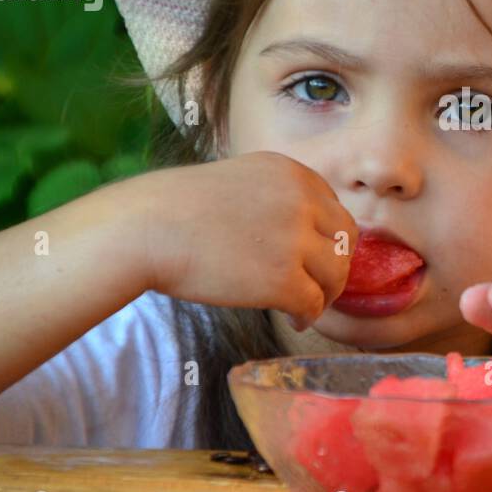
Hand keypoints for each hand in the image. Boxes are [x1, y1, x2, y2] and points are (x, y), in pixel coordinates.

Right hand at [128, 151, 357, 326]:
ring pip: (337, 274)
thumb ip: (275, 197)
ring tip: (305, 305)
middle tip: (318, 284)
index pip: (334, 208)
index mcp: (291, 172)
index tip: (316, 256)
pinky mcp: (283, 278)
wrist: (145, 229)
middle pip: (345, 239)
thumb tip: (302, 233)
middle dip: (336, 264)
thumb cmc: (176, 208)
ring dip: (326, 293)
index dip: (329, 237)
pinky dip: (307, 315)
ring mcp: (294, 239)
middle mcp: (301, 200)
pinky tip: (293, 319)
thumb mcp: (239, 180)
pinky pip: (314, 303)